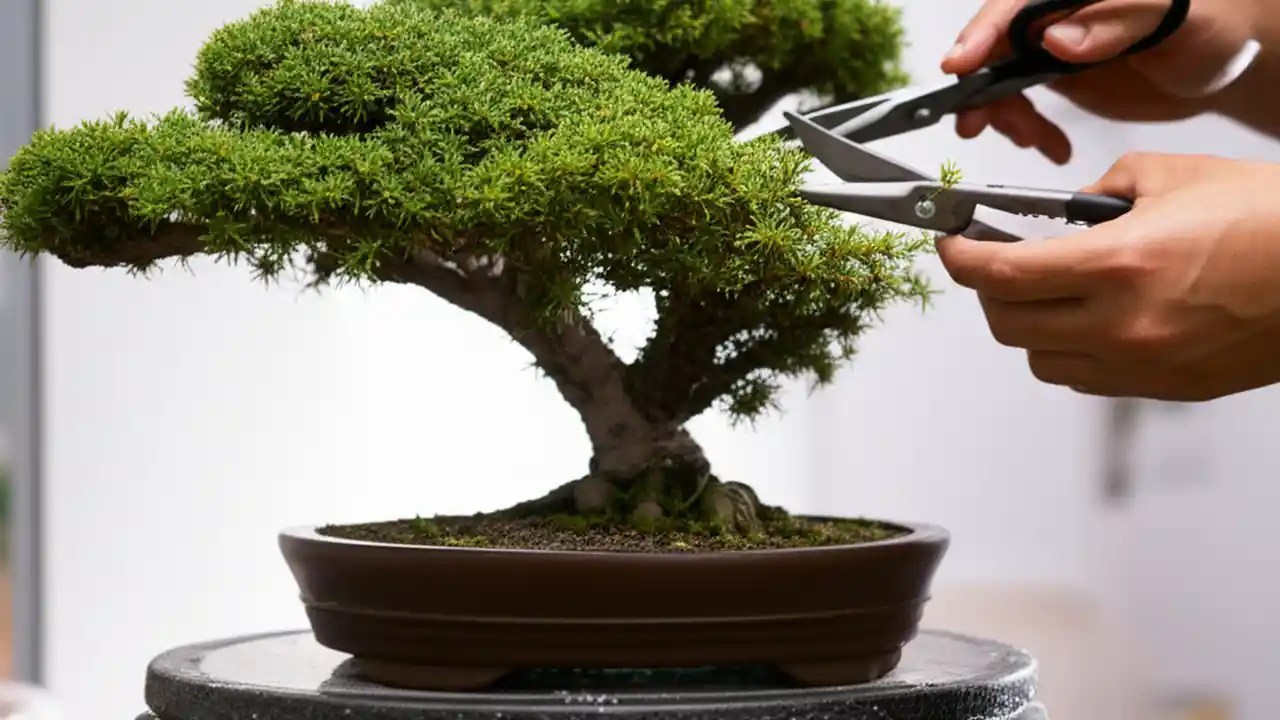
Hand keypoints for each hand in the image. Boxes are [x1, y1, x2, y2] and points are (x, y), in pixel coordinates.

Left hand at [936, 152, 1279, 400]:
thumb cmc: (1268, 221)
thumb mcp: (1174, 176)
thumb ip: (1103, 189)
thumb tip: (1068, 210)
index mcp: (1118, 266)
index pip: (1001, 274)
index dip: (960, 258)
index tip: (950, 243)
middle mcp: (1121, 325)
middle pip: (1007, 325)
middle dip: (989, 291)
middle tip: (998, 262)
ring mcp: (1141, 365)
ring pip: (1040, 361)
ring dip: (1029, 326)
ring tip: (1049, 293)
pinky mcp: (1164, 389)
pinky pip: (1086, 379)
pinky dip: (1070, 351)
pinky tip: (1091, 320)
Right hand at [941, 0, 1258, 163]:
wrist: (1220, 59)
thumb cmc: (1209, 25)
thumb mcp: (1172, 18)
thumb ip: (1117, 20)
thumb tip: (1055, 39)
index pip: (1011, 6)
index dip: (981, 34)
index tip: (961, 64)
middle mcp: (1053, 14)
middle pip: (992, 46)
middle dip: (980, 88)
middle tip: (977, 123)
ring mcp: (1049, 44)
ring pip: (998, 79)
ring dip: (1005, 117)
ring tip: (1035, 141)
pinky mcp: (1053, 74)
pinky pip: (1019, 102)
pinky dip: (1027, 131)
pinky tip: (1051, 147)